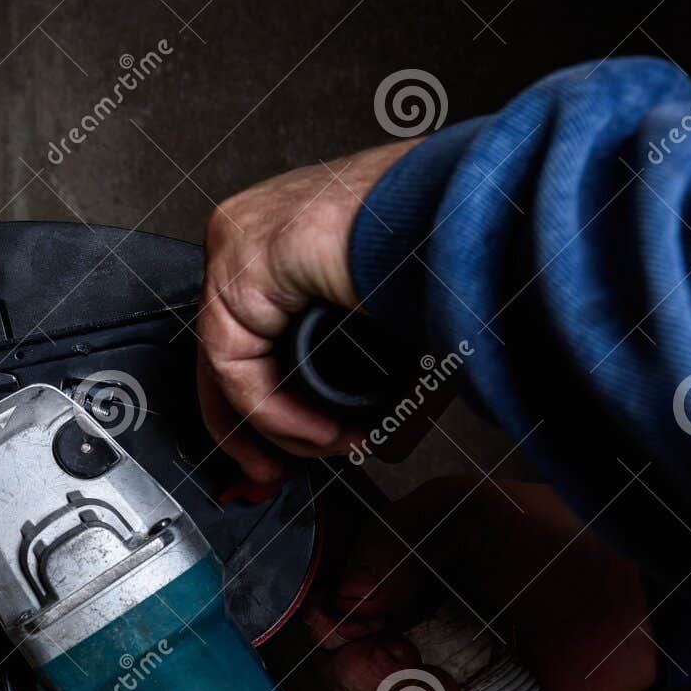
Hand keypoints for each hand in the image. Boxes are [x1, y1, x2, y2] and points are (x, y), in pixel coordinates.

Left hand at [198, 140, 420, 481]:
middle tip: (271, 477)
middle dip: (249, 433)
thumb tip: (378, 445)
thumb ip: (381, 390)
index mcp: (289, 245)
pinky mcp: (239, 261)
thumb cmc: (450, 247)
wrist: (465, 212)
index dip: (261, 413)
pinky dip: (273, 410)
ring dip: (278, 428)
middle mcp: (255, 239)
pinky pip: (234, 362)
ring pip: (228, 368)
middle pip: (225, 359)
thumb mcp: (403, 339)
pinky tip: (318, 431)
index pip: (247, 344)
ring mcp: (240, 245)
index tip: (276, 461)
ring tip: (331, 447)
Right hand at [301, 478, 657, 690]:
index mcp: (393, 579)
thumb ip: (393, 537)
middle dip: (363, 676)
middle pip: (336, 673)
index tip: (375, 627)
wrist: (634, 601)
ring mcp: (435, 683)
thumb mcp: (468, 509)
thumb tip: (344, 594)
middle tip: (409, 663)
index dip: (337, 630)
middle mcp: (405, 632)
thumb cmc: (558, 542)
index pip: (326, 615)